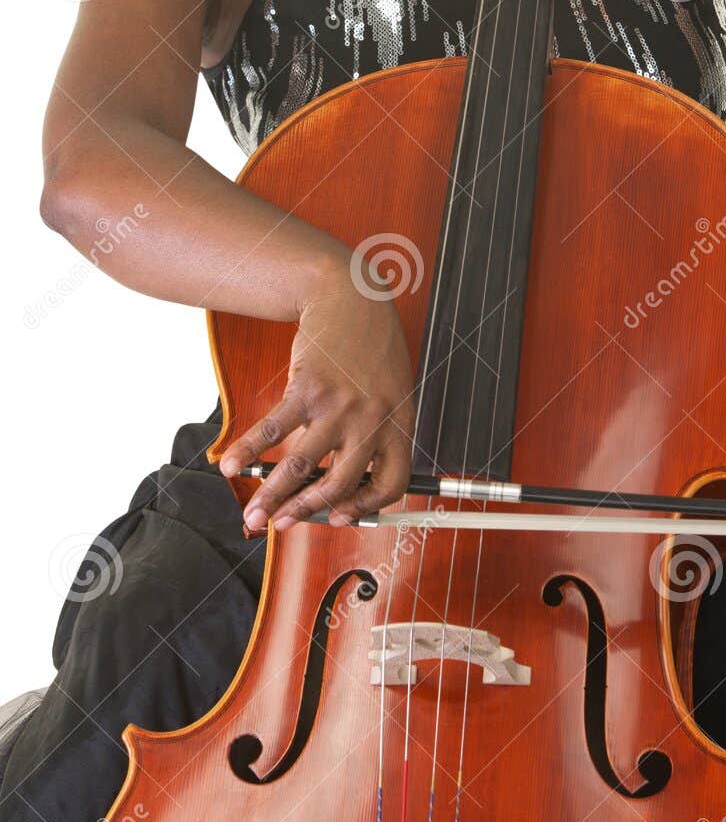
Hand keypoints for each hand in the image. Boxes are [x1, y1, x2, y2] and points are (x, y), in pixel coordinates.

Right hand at [218, 253, 417, 532]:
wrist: (351, 295)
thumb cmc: (371, 347)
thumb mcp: (392, 389)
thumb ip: (378, 429)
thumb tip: (344, 476)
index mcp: (399, 422)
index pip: (393, 482)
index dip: (367, 507)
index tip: (340, 517)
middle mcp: (372, 418)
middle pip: (340, 483)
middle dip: (304, 512)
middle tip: (279, 526)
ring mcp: (339, 404)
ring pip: (302, 465)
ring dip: (272, 496)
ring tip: (252, 515)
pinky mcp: (307, 388)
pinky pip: (272, 428)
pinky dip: (247, 451)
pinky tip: (229, 466)